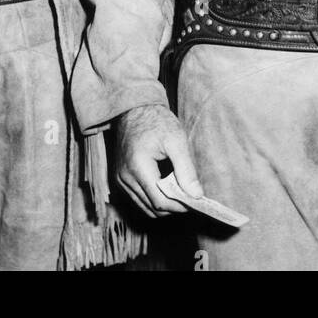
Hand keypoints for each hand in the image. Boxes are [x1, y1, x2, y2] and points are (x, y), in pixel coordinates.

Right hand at [114, 104, 202, 218]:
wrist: (134, 108)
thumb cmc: (156, 121)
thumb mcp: (176, 140)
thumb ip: (186, 169)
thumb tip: (197, 195)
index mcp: (138, 167)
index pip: (160, 202)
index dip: (179, 205)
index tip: (195, 200)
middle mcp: (125, 177)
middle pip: (152, 208)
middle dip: (173, 206)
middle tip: (190, 197)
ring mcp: (120, 179)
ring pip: (144, 207)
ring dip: (163, 204)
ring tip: (180, 192)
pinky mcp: (119, 178)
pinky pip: (138, 199)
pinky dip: (153, 198)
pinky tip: (166, 187)